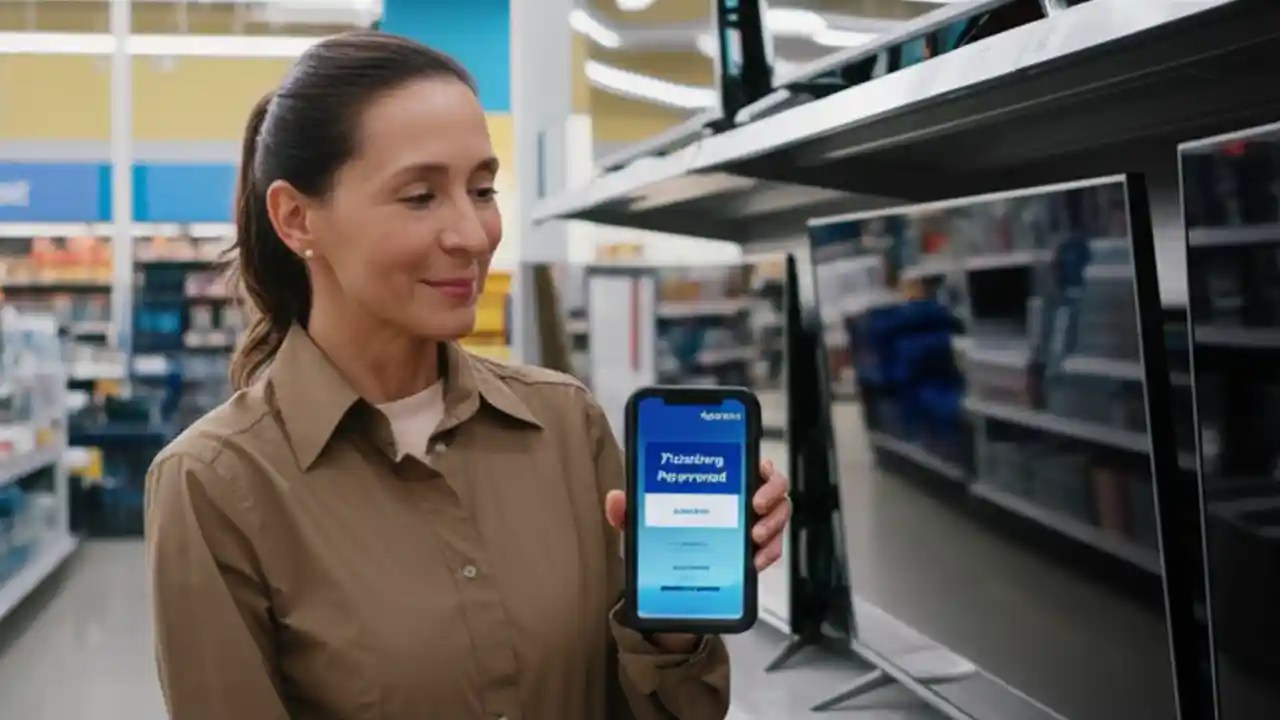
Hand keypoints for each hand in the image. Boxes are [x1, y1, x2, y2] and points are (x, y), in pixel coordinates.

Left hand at [604, 459, 791, 651]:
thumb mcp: (645, 523)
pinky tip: (754, 562)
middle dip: (772, 492)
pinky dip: (769, 553)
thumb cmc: (664, 536)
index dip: (759, 462)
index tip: (757, 468)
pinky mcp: (757, 549)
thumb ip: (629, 510)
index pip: (748, 462)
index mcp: (722, 482)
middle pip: (774, 485)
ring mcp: (754, 523)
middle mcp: (743, 499)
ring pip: (780, 514)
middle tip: (756, 505)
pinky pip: (774, 548)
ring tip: (755, 537)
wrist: (673, 580)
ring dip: (773, 523)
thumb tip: (616, 500)